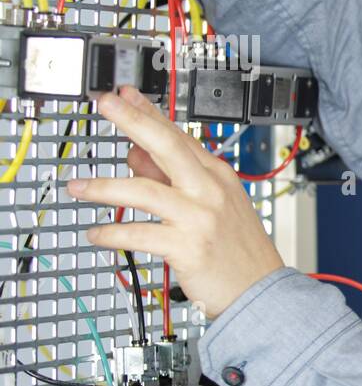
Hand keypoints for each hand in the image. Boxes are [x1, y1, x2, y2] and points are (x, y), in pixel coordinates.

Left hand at [65, 86, 284, 318]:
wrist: (261, 290)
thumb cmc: (237, 250)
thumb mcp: (211, 206)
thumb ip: (172, 179)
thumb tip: (135, 156)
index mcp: (217, 176)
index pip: (178, 136)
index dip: (148, 112)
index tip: (124, 95)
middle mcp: (209, 191)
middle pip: (167, 146)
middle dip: (133, 121)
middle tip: (105, 103)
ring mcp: (200, 217)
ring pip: (145, 190)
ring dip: (105, 187)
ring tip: (77, 186)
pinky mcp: (188, 246)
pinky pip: (140, 234)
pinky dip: (113, 234)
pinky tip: (97, 233)